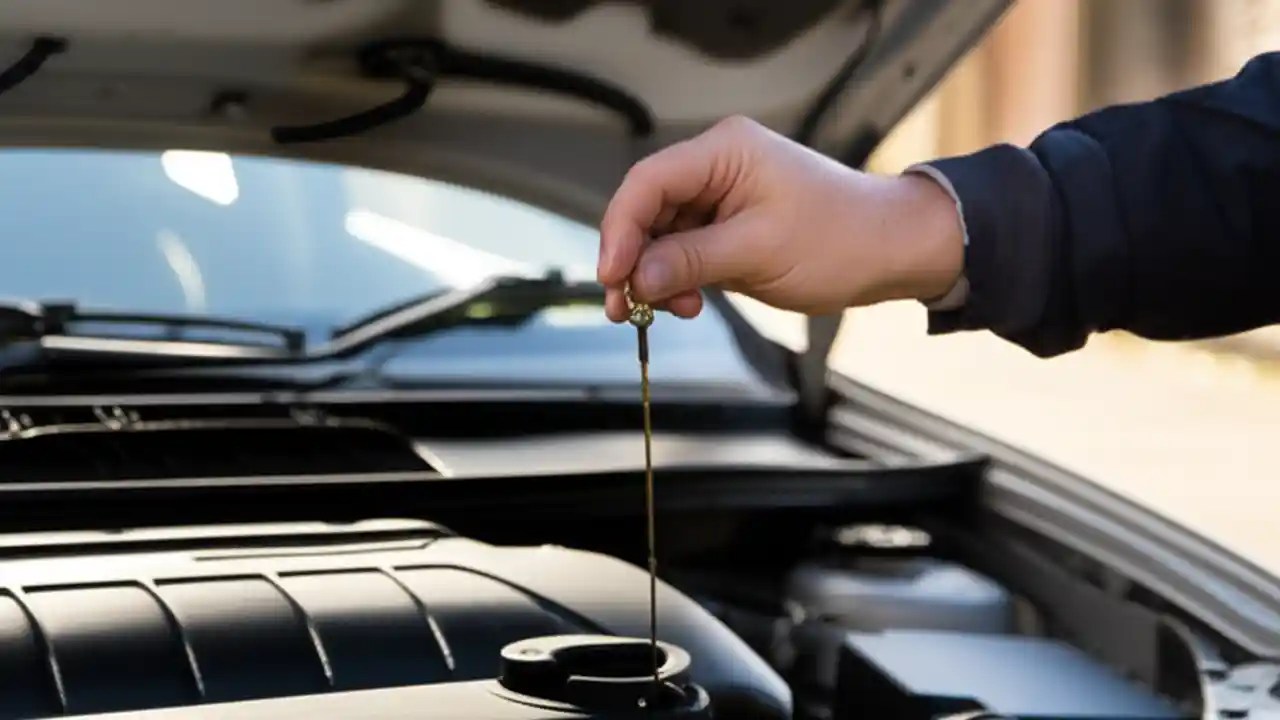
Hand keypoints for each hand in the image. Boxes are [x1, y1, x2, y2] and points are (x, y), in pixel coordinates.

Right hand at [597, 116, 964, 321]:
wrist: (890, 251)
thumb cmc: (843, 237)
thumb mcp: (758, 252)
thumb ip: (690, 261)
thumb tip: (637, 277)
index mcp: (725, 151)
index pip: (648, 183)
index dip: (620, 229)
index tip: (612, 274)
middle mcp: (717, 166)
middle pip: (647, 210)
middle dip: (633, 260)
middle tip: (623, 306)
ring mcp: (721, 196)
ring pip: (661, 235)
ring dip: (654, 276)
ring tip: (658, 311)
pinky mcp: (728, 225)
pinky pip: (683, 250)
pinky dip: (676, 279)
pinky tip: (684, 303)